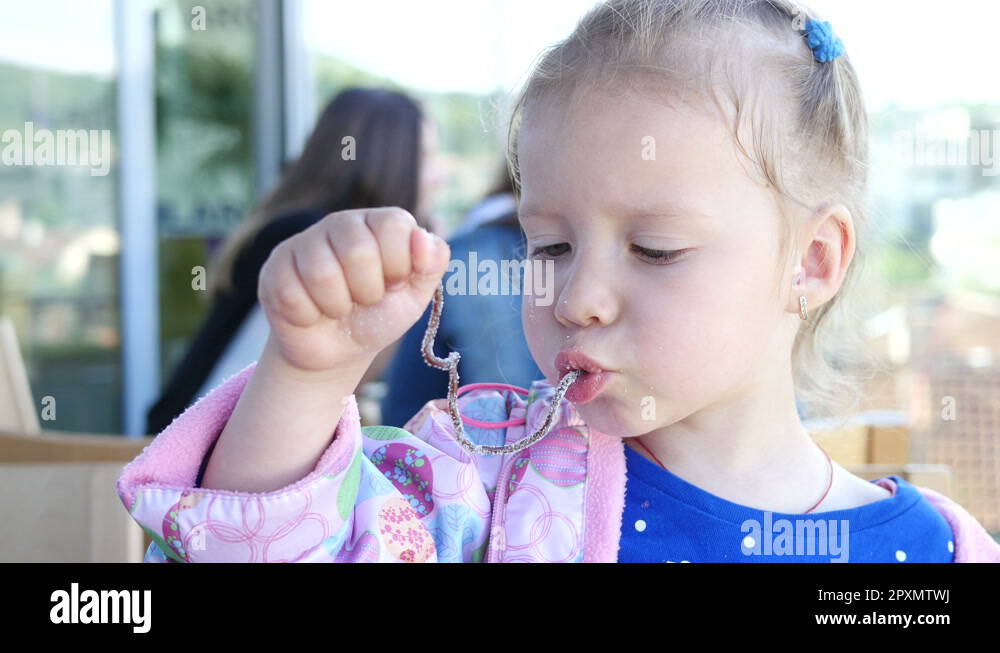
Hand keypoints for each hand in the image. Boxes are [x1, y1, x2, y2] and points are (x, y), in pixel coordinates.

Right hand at [258, 207, 449, 373]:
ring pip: (322, 273)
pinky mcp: (275, 267)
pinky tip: (312, 313)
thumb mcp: (414, 295)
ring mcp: (304, 243)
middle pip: (358, 250)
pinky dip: (309, 316)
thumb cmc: (377, 316)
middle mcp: (341, 224)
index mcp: (378, 224)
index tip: (393, 284)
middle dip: (368, 291)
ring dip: (337, 306)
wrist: (337, 351)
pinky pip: (292, 294)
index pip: (393, 224)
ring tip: (338, 308)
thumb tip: (425, 239)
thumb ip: (431, 264)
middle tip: (364, 300)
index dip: (398, 264)